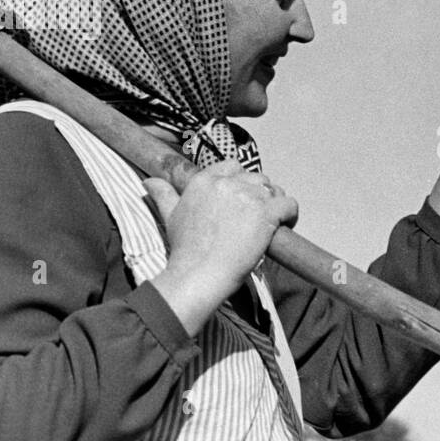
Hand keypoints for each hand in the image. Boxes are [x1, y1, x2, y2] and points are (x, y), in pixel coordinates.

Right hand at [143, 160, 297, 335]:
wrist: (198, 274)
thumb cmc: (185, 250)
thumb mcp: (170, 217)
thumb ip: (163, 194)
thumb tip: (148, 181)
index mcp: (204, 180)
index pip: (232, 166)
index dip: (240, 182)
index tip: (242, 201)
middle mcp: (226, 183)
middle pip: (255, 178)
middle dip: (259, 194)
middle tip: (256, 216)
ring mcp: (248, 197)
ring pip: (273, 189)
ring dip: (275, 203)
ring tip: (271, 222)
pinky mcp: (266, 213)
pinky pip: (289, 204)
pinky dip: (291, 215)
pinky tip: (285, 226)